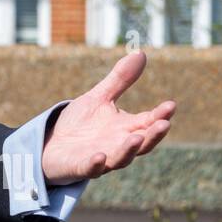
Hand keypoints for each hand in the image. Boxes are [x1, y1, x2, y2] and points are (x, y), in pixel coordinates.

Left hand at [41, 51, 173, 185]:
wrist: (51, 145)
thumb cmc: (79, 123)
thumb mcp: (99, 98)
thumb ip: (120, 79)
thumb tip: (141, 52)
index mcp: (125, 128)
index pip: (148, 122)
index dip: (160, 115)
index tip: (171, 105)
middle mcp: (118, 145)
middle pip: (142, 144)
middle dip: (153, 135)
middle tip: (164, 124)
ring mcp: (101, 158)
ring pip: (120, 158)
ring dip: (129, 150)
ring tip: (137, 138)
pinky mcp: (80, 167)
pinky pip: (90, 169)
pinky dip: (96, 164)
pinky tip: (98, 157)